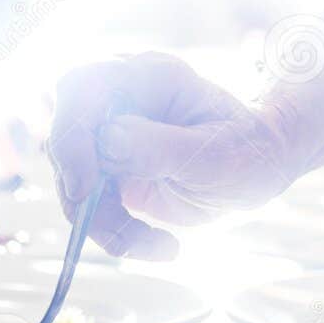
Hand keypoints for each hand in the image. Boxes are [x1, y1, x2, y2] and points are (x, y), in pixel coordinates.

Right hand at [47, 52, 296, 258]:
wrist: (258, 170)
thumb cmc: (248, 152)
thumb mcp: (216, 156)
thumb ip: (162, 146)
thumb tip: (106, 139)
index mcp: (149, 77)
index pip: (83, 88)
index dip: (71, 134)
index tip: (84, 187)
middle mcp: (120, 100)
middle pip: (65, 136)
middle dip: (82, 191)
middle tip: (119, 231)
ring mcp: (110, 135)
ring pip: (73, 180)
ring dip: (104, 222)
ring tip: (160, 246)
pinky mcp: (108, 170)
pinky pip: (89, 204)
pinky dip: (115, 233)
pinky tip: (159, 245)